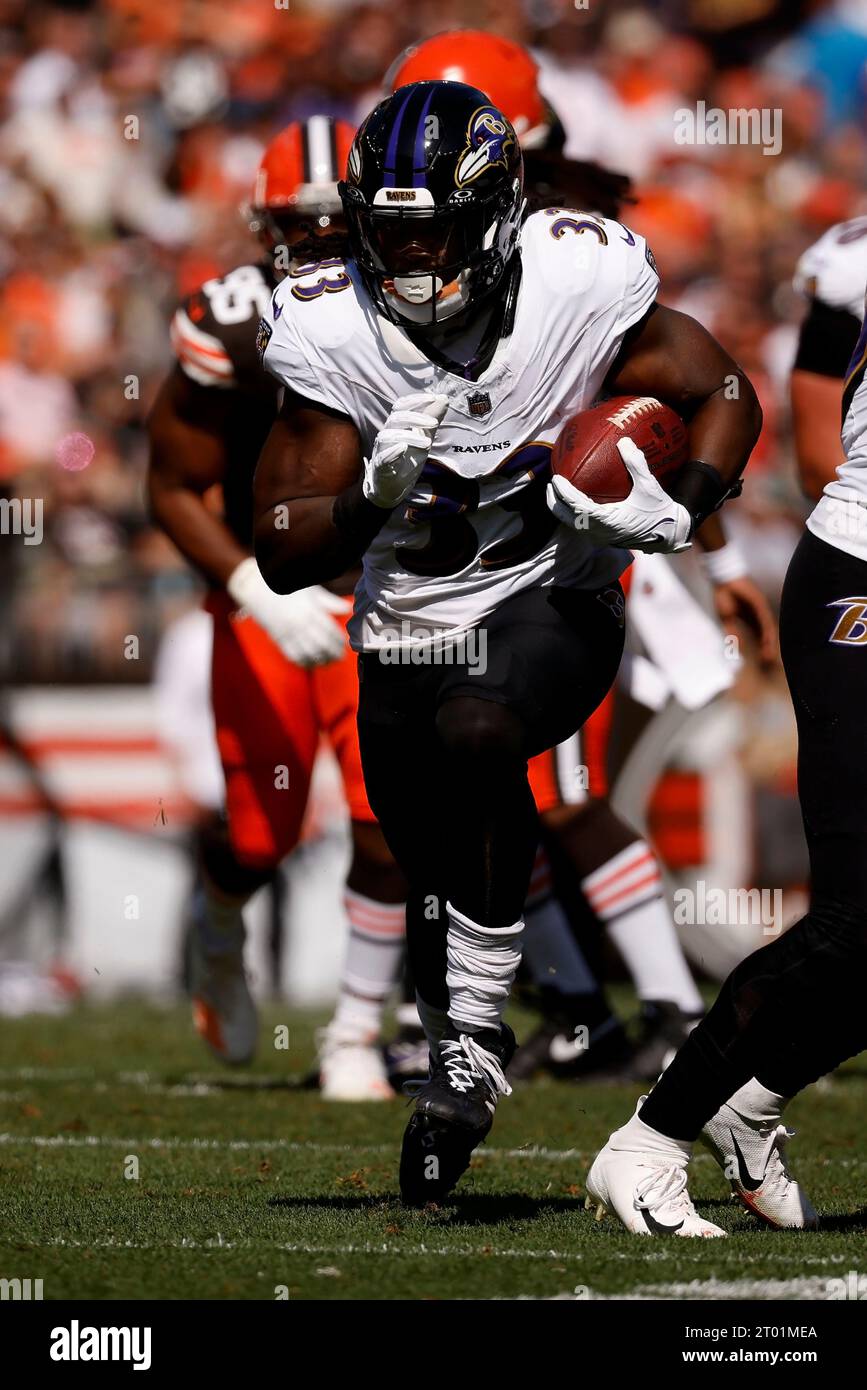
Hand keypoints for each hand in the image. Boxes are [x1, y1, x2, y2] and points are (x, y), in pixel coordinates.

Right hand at [227, 558, 347, 666]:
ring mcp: (288, 633)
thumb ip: (330, 602)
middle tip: (340, 657)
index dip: (339, 641)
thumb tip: (347, 609)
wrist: (259, 588)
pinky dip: (303, 662)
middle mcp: (300, 623)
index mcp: (310, 610)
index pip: (330, 631)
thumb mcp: (311, 591)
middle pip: (322, 645)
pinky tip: (311, 664)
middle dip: (333, 653)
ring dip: (320, 660)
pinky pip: (292, 655)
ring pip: (308, 653)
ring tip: (328, 662)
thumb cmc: (287, 587)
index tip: (345, 645)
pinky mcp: (278, 639)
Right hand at [363, 392, 448, 508]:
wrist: (393, 487)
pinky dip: (392, 452)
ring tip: (428, 442)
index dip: (416, 400)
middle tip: (434, 423)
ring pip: (389, 436)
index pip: (402, 406)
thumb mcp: (424, 438)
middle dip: (416, 418)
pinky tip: (402, 448)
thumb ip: (432, 419)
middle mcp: (387, 434)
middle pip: (396, 418)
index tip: (434, 397)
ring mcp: (382, 450)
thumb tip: (444, 398)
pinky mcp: (380, 468)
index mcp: (397, 426)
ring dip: (409, 437)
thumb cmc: (407, 459)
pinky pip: (382, 458)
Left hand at [547, 437, 692, 553]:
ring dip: (562, 509)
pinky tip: (574, 501)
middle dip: (555, 502)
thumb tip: (624, 441)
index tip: (556, 479)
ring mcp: (601, 537)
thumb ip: (636, 464)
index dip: (564, 493)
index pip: (577, 507)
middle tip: (551, 484)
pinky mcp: (604, 537)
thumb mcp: (649, 486)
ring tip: (557, 492)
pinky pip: (582, 525)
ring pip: (572, 524)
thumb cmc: (659, 511)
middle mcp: (600, 532)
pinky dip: (573, 513)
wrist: (670, 534)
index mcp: (608, 521)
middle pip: (567, 518)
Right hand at [712, 575, 777, 665]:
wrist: (723, 580)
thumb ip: (733, 632)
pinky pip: (765, 618)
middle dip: (767, 647)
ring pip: (767, 628)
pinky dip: (766, 630)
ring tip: (769, 654)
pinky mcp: (759, 603)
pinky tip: (767, 640)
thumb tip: (738, 647)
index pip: (758, 635)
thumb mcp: (726, 619)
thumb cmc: (723, 597)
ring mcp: (760, 608)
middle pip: (765, 633)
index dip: (761, 646)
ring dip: (769, 642)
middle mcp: (757, 614)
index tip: (762, 659)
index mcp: (749, 617)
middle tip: (768, 660)